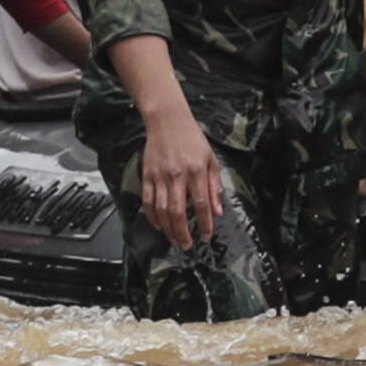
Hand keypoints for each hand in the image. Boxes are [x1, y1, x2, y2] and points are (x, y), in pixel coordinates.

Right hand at [137, 113, 225, 249]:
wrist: (167, 121)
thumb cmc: (192, 139)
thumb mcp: (211, 160)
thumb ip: (214, 187)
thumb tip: (218, 211)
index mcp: (196, 171)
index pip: (201, 204)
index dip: (204, 223)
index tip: (206, 236)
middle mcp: (177, 175)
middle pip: (178, 211)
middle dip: (182, 232)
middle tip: (187, 245)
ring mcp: (159, 176)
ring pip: (161, 210)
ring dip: (168, 228)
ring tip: (174, 239)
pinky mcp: (147, 175)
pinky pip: (147, 201)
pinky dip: (152, 216)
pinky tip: (158, 225)